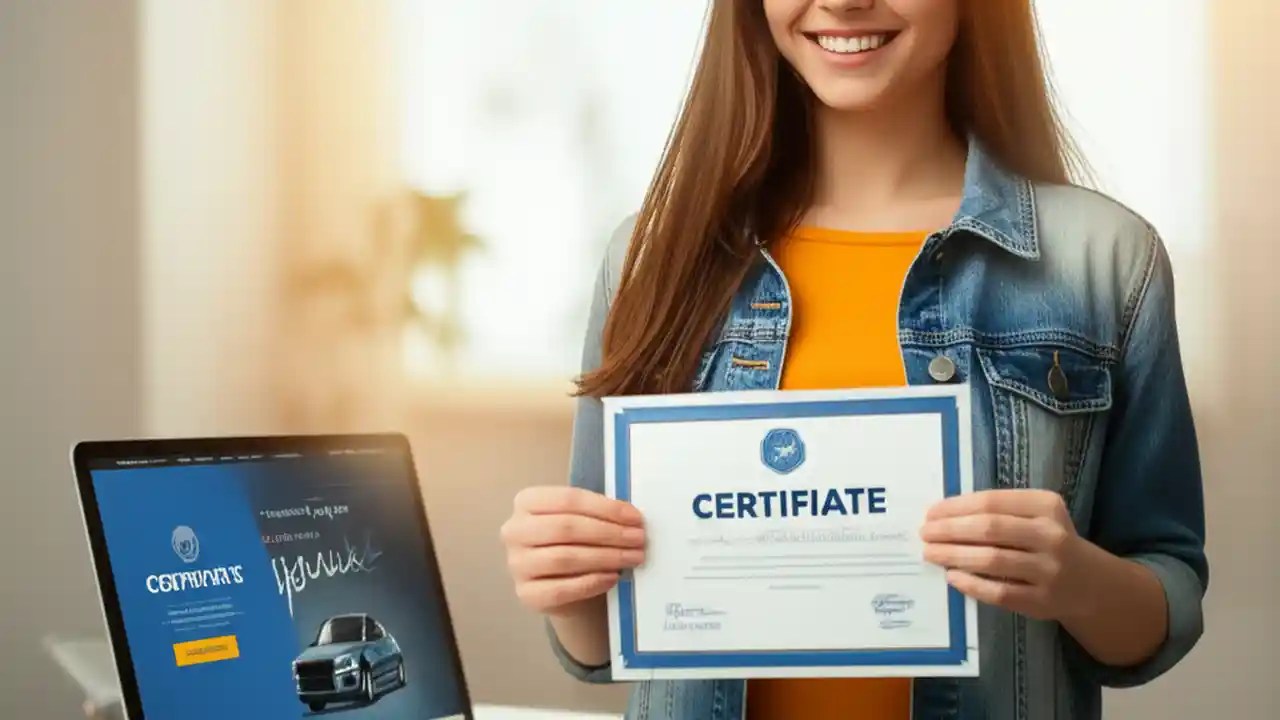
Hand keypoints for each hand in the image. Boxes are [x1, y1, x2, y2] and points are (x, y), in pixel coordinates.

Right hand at [500, 486, 645, 615]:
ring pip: (564, 558)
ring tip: (632, 558)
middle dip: (608, 533)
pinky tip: (612, 577)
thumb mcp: (581, 520)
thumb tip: (632, 517)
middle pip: (566, 528)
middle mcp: (515, 531)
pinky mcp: (526, 594)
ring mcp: (517, 564)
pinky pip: (561, 589)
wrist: (560, 587)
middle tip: (638, 539)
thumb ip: (598, 514)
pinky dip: (591, 582)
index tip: (635, 517)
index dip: (605, 508)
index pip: (568, 499)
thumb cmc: (573, 544)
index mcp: (527, 502)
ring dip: (605, 557)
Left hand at [920, 489, 1087, 621]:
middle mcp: (1050, 536)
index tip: (930, 513)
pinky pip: (999, 592)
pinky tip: (953, 577)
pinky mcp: (1042, 601)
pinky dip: (972, 584)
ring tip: (931, 553)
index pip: (992, 502)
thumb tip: (944, 514)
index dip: (956, 507)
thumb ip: (1000, 510)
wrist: (1092, 584)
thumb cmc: (1050, 541)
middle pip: (989, 529)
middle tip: (924, 533)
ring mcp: (1048, 571)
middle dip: (950, 530)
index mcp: (1046, 506)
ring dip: (954, 556)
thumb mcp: (1037, 515)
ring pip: (992, 561)